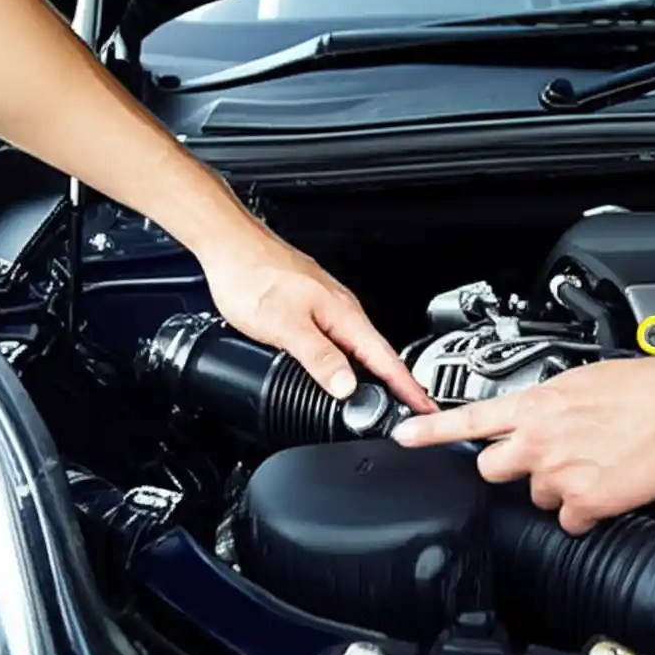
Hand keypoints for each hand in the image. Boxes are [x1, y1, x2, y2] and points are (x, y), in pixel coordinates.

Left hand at [199, 229, 435, 413]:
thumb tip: (346, 387)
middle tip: (409, 410)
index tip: (425, 408)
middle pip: (376, 354)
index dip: (407, 388)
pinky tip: (340, 368)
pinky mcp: (309, 305)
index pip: (385, 359)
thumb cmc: (252, 275)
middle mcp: (340, 308)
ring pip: (356, 346)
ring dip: (371, 373)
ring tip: (381, 397)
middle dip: (395, 384)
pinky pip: (338, 338)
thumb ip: (319, 357)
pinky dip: (347, 359)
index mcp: (343, 314)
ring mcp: (325, 305)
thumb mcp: (286, 326)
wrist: (229, 244)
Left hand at [391, 353, 654, 533]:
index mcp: (536, 404)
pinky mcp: (583, 502)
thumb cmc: (644, 388)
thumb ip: (554, 402)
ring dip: (558, 489)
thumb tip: (548, 411)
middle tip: (538, 462)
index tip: (402, 436)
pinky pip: (571, 521)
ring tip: (592, 467)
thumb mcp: (584, 381)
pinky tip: (607, 490)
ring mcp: (557, 473)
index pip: (469, 419)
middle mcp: (538, 438)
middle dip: (509, 470)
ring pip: (537, 497)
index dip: (430, 431)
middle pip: (492, 469)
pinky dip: (588, 512)